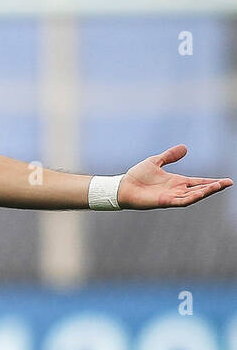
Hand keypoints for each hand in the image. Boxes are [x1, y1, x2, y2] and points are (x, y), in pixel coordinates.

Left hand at [116, 145, 231, 208]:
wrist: (123, 186)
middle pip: (200, 189)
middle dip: (214, 187)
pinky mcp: (165, 202)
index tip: (226, 181)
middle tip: (228, 183)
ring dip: (206, 192)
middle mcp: (177, 190)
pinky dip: (192, 197)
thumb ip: (170, 156)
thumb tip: (185, 147)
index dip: (212, 182)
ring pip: (194, 195)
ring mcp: (172, 197)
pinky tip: (200, 193)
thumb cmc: (137, 176)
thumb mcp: (155, 161)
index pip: (199, 182)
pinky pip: (182, 201)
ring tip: (218, 186)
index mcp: (177, 181)